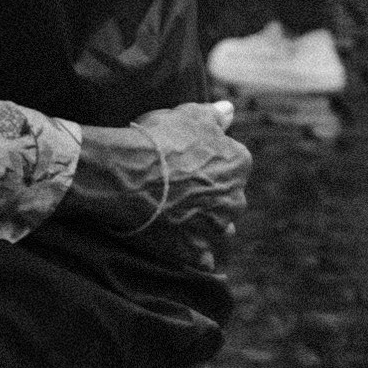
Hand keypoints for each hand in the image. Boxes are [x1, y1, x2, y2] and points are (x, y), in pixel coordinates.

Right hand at [75, 104, 253, 251]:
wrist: (128, 175)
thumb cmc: (158, 140)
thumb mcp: (188, 115)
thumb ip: (215, 115)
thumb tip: (230, 109)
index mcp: (239, 164)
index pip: (234, 163)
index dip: (211, 161)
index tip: (191, 161)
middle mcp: (235, 198)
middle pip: (230, 197)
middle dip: (214, 195)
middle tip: (185, 188)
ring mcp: (215, 227)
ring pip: (220, 227)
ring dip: (208, 223)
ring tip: (184, 216)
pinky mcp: (195, 250)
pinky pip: (202, 258)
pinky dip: (197, 255)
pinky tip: (185, 249)